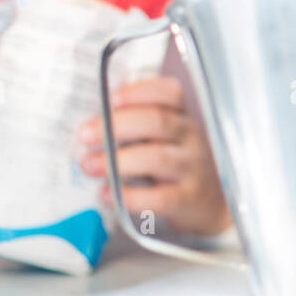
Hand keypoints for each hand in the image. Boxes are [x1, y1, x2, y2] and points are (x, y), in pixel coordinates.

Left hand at [77, 77, 230, 236]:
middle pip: (157, 121)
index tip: (111, 98)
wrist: (211, 203)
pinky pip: (160, 197)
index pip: (170, 93)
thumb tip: (90, 124)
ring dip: (118, 160)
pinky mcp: (188, 198)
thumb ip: (137, 127)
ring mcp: (192, 168)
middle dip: (117, 125)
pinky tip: (108, 194)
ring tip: (89, 165)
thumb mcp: (165, 139)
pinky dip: (130, 196)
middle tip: (85, 135)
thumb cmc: (177, 166)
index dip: (139, 92)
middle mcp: (191, 138)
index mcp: (182, 117)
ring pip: (157, 157)